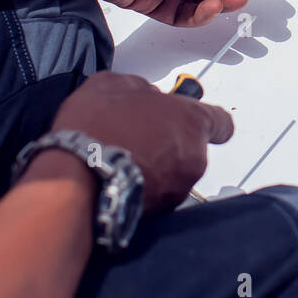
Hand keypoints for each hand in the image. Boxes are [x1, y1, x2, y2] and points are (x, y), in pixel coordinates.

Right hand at [51, 71, 233, 211]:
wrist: (76, 175)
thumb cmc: (97, 128)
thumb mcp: (113, 84)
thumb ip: (141, 88)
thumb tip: (146, 95)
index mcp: (191, 120)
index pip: (221, 123)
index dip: (205, 122)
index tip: (191, 121)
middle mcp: (194, 157)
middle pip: (191, 149)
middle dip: (169, 144)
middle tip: (138, 137)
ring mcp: (179, 187)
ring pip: (174, 174)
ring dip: (156, 167)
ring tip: (122, 158)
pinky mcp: (161, 212)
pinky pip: (157, 195)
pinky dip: (143, 188)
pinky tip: (117, 177)